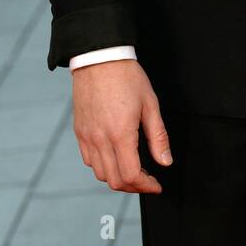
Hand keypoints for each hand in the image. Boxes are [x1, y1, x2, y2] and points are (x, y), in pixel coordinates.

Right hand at [72, 59, 171, 193]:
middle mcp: (100, 139)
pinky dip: (103, 166)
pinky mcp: (79, 131)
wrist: (99, 58)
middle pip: (114, 180)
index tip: (156, 185)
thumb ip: (158, 137)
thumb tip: (165, 162)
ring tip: (134, 169)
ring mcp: (87, 136)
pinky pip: (89, 160)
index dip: (146, 186)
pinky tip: (116, 156)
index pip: (131, 175)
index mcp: (120, 134)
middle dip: (134, 187)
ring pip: (100, 173)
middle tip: (148, 180)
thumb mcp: (150, 105)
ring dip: (118, 178)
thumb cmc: (127, 77)